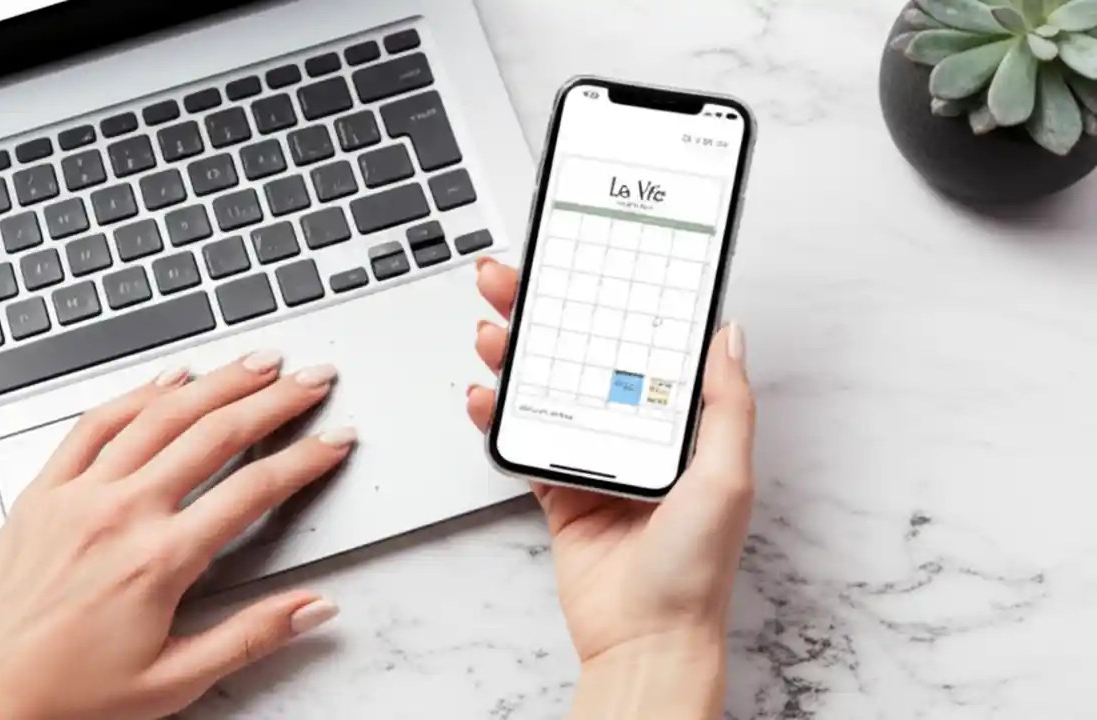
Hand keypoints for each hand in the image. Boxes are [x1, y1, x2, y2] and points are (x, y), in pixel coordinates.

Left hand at [0, 353, 352, 719]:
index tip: (335, 440)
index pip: (254, 490)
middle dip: (275, 400)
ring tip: (257, 363)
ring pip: (160, 416)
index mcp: (159, 560)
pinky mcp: (43, 492)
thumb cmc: (62, 697)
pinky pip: (95, 425)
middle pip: (215, 434)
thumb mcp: (173, 683)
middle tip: (312, 381)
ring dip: (217, 382)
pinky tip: (169, 379)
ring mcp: (78, 495)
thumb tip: (314, 608)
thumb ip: (251, 637)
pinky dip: (138, 393)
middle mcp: (120, 514)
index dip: (306, 459)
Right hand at [467, 258, 755, 717]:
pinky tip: (483, 395)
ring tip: (490, 331)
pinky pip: (521, 443)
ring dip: (513, 357)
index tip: (581, 267)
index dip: (607, 303)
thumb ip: (727, 404)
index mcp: (677, 424)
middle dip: (541, 315)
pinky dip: (498, 416)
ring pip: (544, 390)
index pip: (637, 345)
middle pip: (581, 357)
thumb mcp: (727, 477)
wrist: (644, 640)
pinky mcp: (558, 493)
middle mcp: (633, 434)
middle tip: (509, 281)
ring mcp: (592, 461)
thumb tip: (728, 335)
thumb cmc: (695, 569)